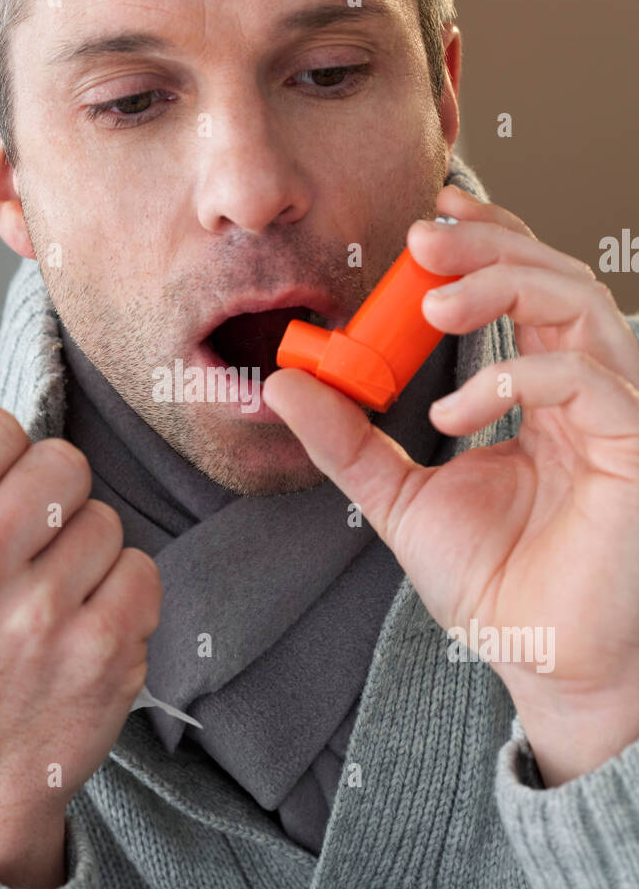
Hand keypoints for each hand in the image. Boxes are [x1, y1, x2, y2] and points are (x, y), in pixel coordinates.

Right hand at [0, 369, 161, 888]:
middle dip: (50, 497)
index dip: (1, 453)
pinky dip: (121, 594)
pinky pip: (142, 567)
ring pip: (105, 516)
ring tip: (46, 600)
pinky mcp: (104, 652)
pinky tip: (82, 630)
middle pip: (59, 461)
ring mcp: (40, 618)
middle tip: (25, 551)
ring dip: (84, 551)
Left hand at [263, 185, 638, 785]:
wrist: (541, 664)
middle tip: (422, 242)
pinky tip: (457, 411)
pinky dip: (516, 377)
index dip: (488, 244)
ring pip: (583, 307)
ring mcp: (621, 416)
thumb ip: (350, 441)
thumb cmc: (493, 585)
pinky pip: (588, 379)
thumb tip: (285, 382)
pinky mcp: (638, 448)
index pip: (528, 290)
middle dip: (491, 248)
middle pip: (559, 279)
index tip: (426, 224)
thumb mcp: (401, 500)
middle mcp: (591, 392)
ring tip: (434, 304)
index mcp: (545, 393)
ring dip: (506, 287)